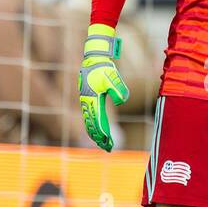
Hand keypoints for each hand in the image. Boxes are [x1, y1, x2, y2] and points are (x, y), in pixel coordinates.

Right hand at [78, 23, 128, 150]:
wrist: (94, 59)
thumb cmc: (104, 68)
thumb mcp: (113, 77)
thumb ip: (118, 89)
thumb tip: (121, 101)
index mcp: (93, 100)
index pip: (98, 122)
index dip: (104, 134)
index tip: (109, 143)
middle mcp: (88, 103)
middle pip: (92, 125)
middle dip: (100, 138)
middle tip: (108, 148)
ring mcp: (86, 101)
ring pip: (89, 122)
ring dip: (96, 134)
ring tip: (103, 143)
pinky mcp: (88, 99)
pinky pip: (89, 116)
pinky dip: (93, 126)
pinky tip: (98, 131)